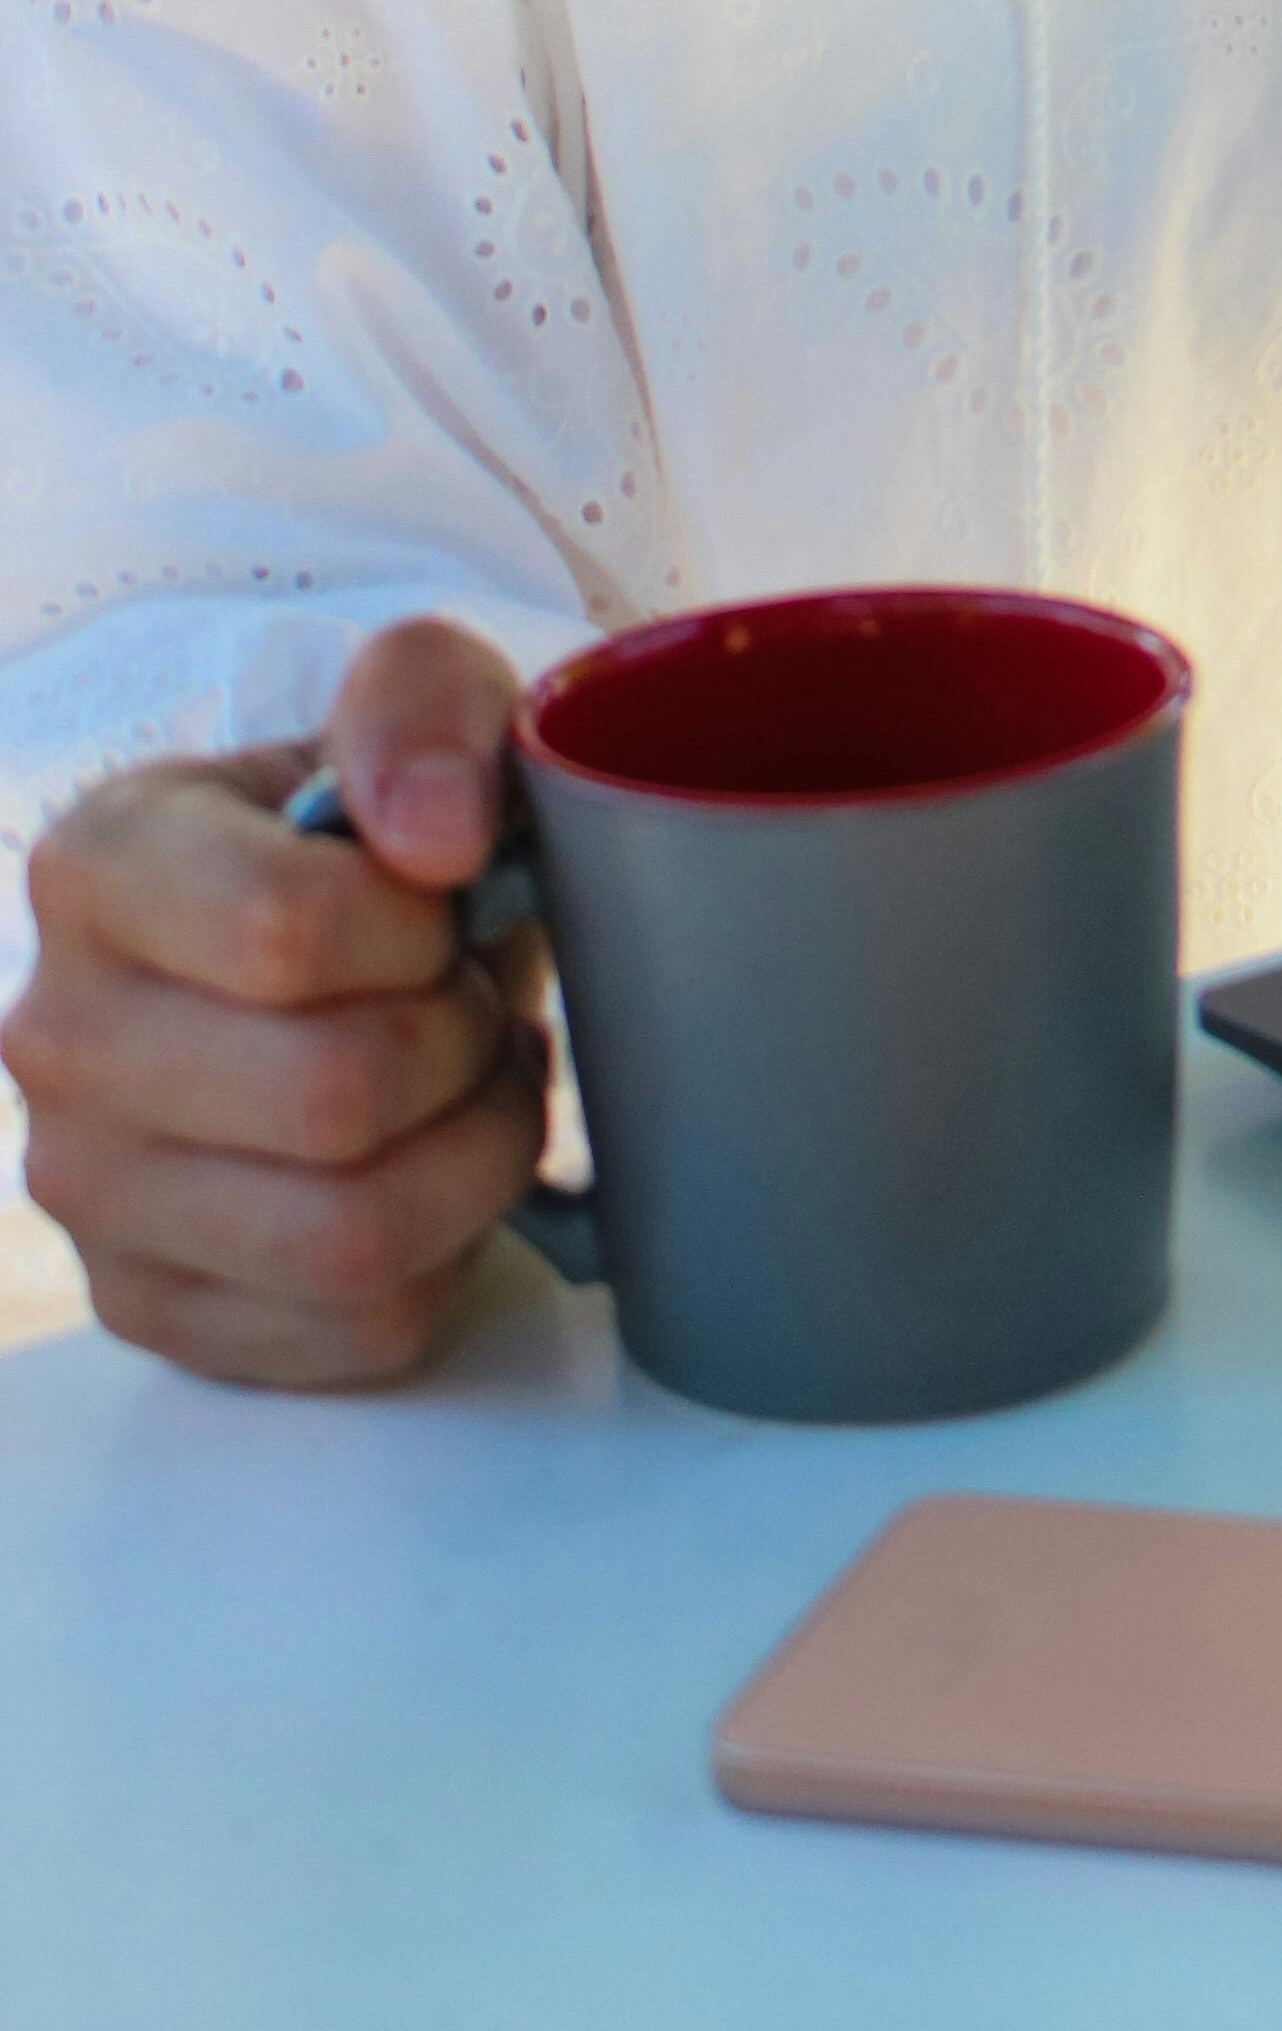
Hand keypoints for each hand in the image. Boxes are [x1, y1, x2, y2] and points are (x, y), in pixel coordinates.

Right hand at [1, 619, 546, 1388]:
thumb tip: (435, 838)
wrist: (352, 948)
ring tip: (473, 1079)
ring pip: (352, 1236)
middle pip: (332, 1098)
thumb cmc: (385, 829)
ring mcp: (90, 1192)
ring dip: (474, 1154)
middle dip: (461, 1044)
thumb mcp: (421, 702)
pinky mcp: (157, 1307)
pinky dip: (451, 1249)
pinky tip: (434, 1161)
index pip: (284, 933)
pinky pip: (361, 1328)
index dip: (420, 928)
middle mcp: (57, 1037)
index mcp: (98, 865)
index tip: (442, 903)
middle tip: (473, 999)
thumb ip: (426, 705)